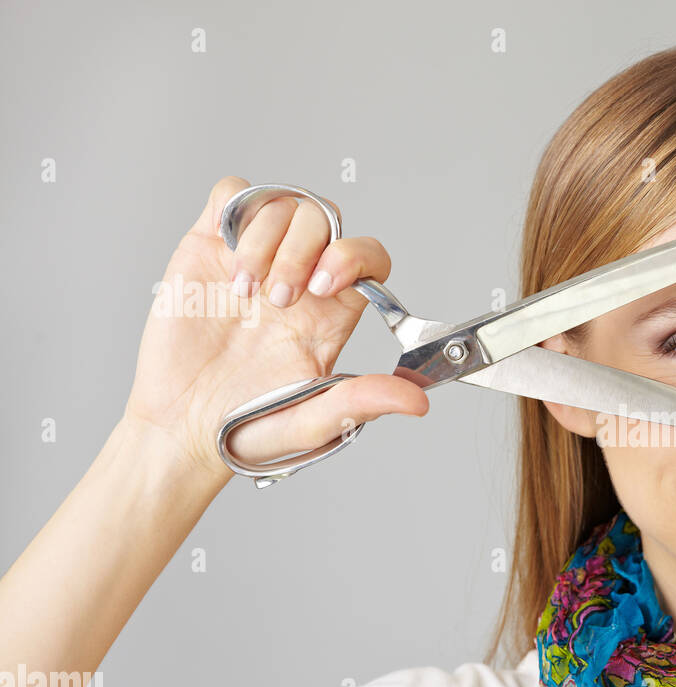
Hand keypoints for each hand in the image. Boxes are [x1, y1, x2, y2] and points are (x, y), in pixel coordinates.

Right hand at [123, 176, 428, 483]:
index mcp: (331, 313)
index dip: (355, 256)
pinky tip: (225, 265)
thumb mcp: (311, 421)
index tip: (323, 284)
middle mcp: (299, 278)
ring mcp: (255, 258)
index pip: (368, 256)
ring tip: (245, 293)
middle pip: (324, 218)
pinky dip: (232, 214)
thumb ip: (361, 402)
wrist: (180, 424)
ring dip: (265, 241)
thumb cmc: (245, 425)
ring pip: (282, 203)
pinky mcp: (210, 247)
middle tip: (277, 300)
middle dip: (302, 251)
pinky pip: (232, 193)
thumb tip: (416, 402)